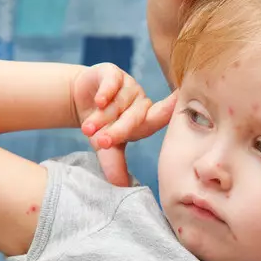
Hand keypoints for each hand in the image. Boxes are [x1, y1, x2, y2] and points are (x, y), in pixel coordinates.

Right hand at [72, 63, 176, 185]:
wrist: (79, 101)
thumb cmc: (101, 127)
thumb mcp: (107, 148)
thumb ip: (115, 165)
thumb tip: (121, 188)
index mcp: (146, 120)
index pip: (161, 118)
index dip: (171, 110)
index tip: (181, 101)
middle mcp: (141, 102)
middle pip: (135, 117)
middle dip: (118, 131)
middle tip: (103, 142)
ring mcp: (128, 86)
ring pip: (118, 103)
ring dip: (102, 117)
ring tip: (88, 129)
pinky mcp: (111, 73)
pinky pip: (112, 82)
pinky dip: (106, 93)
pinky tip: (99, 101)